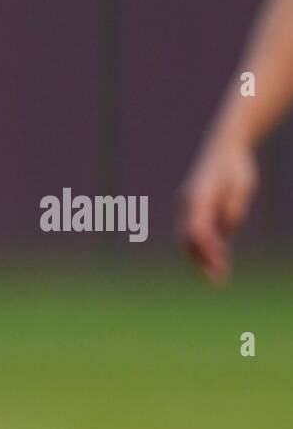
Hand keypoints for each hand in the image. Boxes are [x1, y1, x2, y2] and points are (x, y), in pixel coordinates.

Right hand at [178, 136, 257, 284]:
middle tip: (217, 281)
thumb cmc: (234, 167)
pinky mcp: (195, 208)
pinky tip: (220, 259)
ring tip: (219, 276)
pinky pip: (196, 232)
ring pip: (188, 238)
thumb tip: (226, 229)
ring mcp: (188, 205)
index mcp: (198, 197)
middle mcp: (188, 203)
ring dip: (201, 257)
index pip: (196, 230)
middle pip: (187, 239)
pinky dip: (205, 247)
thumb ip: (233, 208)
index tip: (219, 266)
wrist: (224, 147)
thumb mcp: (241, 187)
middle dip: (200, 261)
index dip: (206, 250)